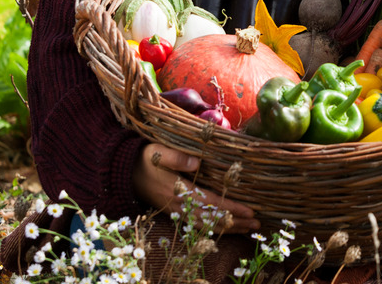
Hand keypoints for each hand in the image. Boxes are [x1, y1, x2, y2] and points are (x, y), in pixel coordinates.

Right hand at [132, 142, 258, 231]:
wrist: (125, 174)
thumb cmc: (145, 159)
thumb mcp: (158, 153)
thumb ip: (177, 158)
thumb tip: (197, 162)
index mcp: (179, 191)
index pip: (212, 203)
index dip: (232, 207)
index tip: (250, 210)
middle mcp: (180, 205)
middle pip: (212, 218)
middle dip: (236, 222)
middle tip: (256, 223)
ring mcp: (177, 211)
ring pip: (206, 225)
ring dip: (228, 228)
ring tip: (248, 229)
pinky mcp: (175, 213)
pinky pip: (197, 226)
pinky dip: (213, 229)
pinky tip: (225, 229)